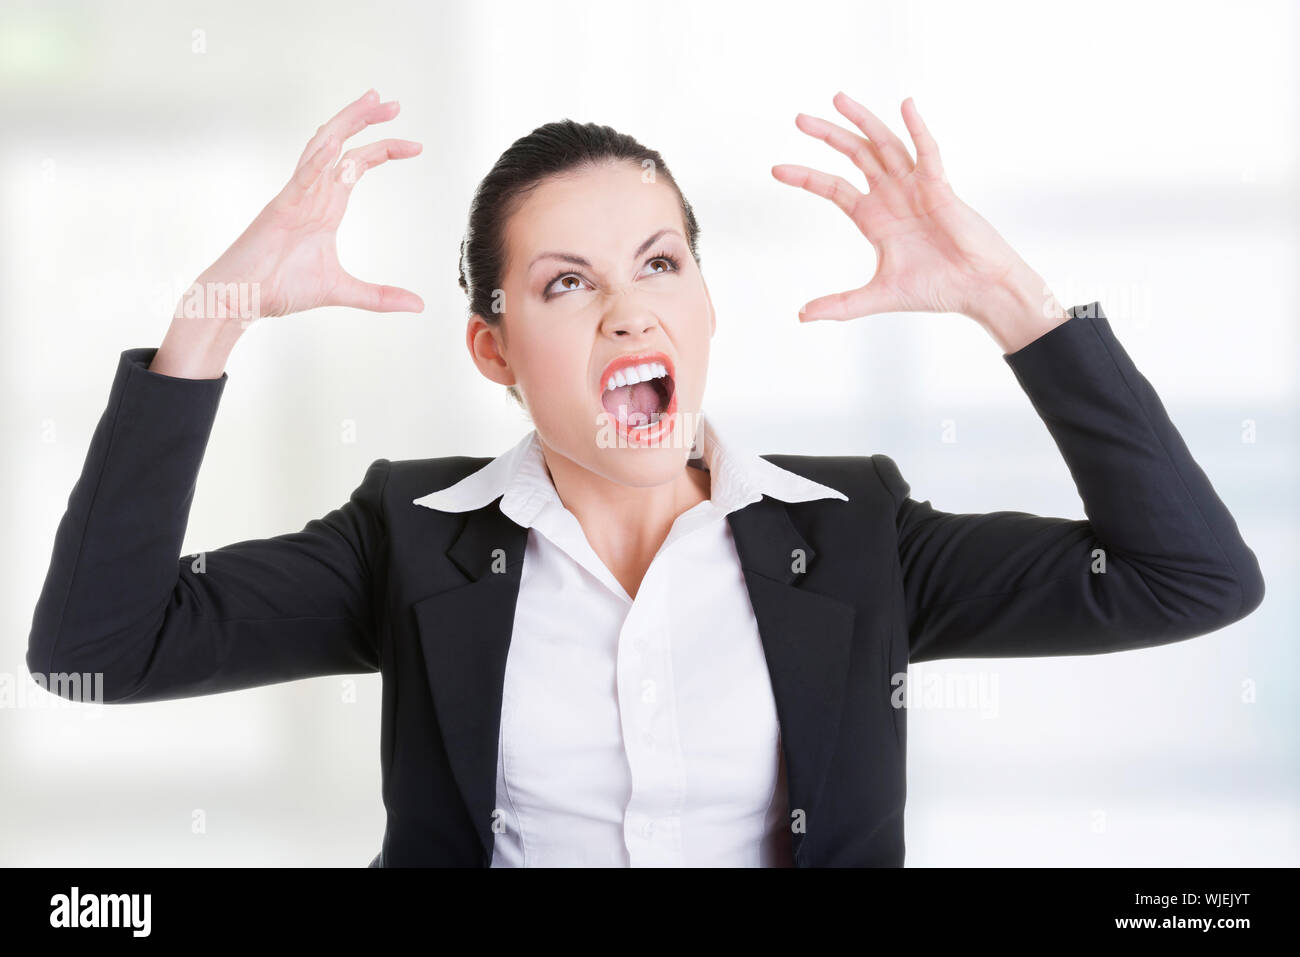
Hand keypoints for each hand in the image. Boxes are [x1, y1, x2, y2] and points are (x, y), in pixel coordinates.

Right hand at [182, 88, 423, 322]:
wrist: (239, 299)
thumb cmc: (280, 288)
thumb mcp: (343, 290)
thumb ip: (381, 296)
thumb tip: (418, 305)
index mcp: (326, 206)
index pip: (357, 165)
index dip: (384, 150)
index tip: (415, 146)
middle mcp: (312, 194)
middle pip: (340, 145)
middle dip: (366, 121)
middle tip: (393, 103)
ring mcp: (295, 197)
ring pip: (321, 148)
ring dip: (345, 123)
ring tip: (369, 103)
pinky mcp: (279, 209)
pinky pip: (301, 178)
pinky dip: (317, 161)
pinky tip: (335, 144)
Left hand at [772, 92, 1055, 329]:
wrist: (976, 290)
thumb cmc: (936, 289)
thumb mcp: (878, 295)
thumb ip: (841, 304)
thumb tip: (801, 315)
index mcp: (874, 217)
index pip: (833, 188)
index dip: (806, 177)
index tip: (776, 169)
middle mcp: (892, 196)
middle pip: (855, 155)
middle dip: (828, 136)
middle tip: (798, 119)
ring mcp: (916, 187)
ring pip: (885, 144)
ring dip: (862, 121)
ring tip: (837, 99)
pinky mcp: (941, 187)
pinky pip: (928, 152)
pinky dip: (917, 129)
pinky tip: (906, 105)